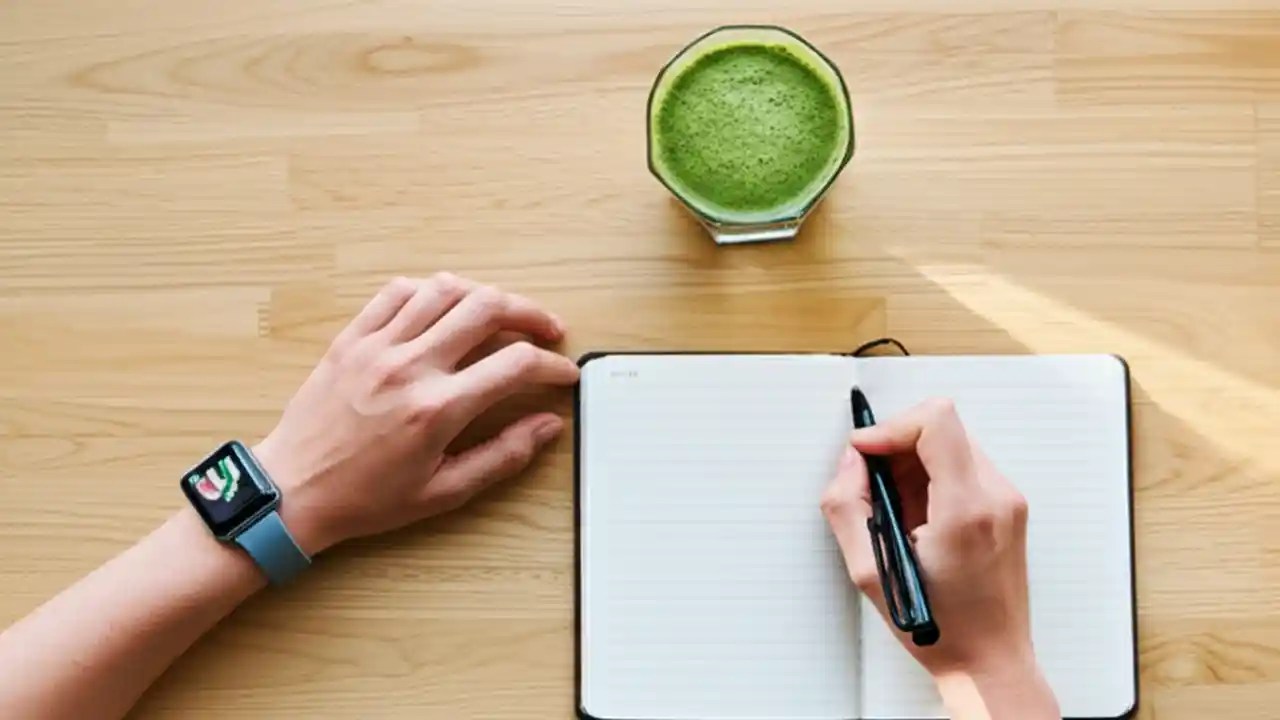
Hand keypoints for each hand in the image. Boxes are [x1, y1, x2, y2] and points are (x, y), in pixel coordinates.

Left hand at [254, 274, 579, 554]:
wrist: (292, 492)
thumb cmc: (365, 499)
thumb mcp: (443, 492)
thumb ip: (503, 456)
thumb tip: (548, 426)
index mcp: (437, 410)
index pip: (516, 364)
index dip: (552, 365)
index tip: (563, 374)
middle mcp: (410, 367)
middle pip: (488, 308)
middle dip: (530, 313)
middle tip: (547, 329)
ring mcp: (377, 347)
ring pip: (445, 289)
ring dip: (484, 295)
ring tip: (501, 314)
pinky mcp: (351, 338)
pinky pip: (397, 292)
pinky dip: (430, 290)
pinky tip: (445, 307)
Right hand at [821, 398, 1059, 718]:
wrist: (989, 661)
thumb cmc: (939, 628)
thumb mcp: (871, 572)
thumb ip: (847, 507)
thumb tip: (851, 464)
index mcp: (965, 509)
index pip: (936, 421)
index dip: (890, 427)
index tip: (864, 451)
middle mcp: (996, 496)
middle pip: (941, 425)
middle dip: (897, 445)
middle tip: (874, 486)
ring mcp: (1008, 499)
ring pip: (951, 441)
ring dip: (914, 462)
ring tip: (897, 510)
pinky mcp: (1009, 506)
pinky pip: (963, 464)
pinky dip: (932, 476)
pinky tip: (918, 517)